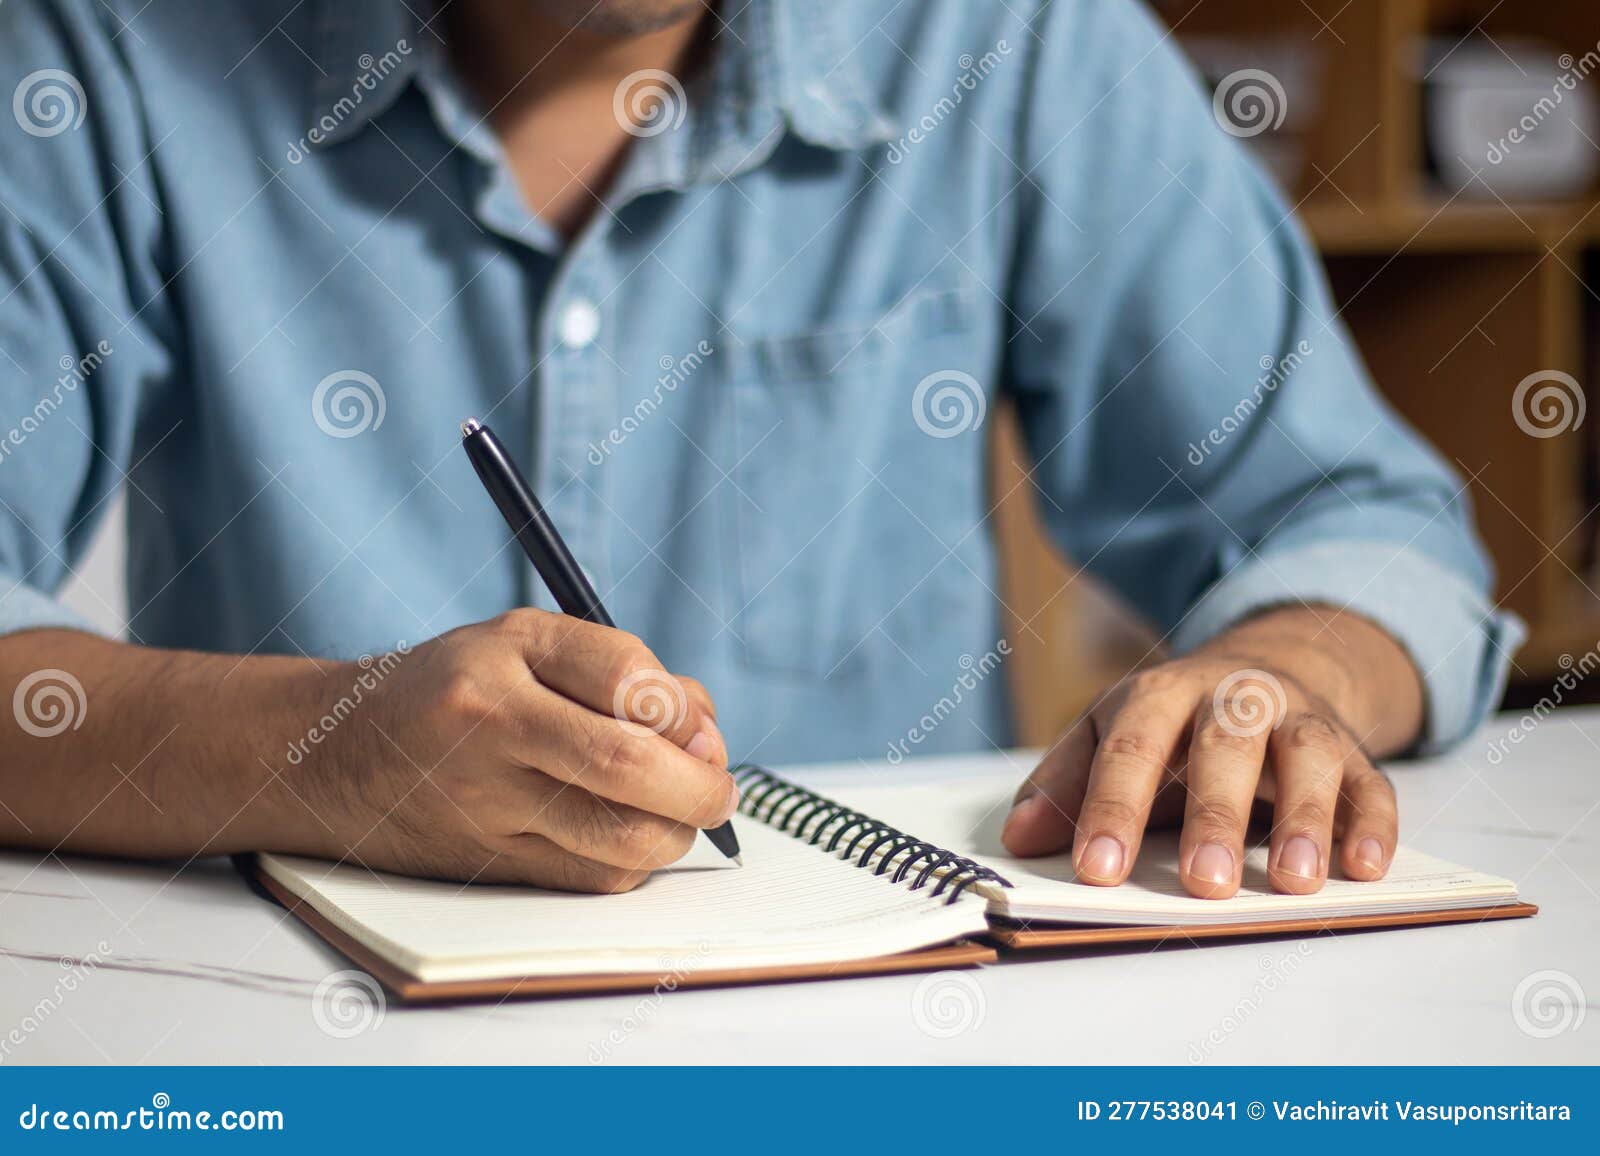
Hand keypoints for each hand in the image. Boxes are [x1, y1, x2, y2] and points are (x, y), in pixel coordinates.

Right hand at [301, 609, 737, 892]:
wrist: (334, 755)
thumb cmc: (455, 690)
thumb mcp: (525, 644)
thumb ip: (620, 671)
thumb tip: (705, 731)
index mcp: (506, 658)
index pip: (628, 679)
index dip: (688, 714)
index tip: (701, 732)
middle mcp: (490, 728)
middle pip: (626, 766)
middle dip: (700, 785)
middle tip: (718, 789)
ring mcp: (484, 804)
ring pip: (618, 838)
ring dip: (675, 831)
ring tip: (679, 812)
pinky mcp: (487, 864)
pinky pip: (590, 878)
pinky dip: (632, 862)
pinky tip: (629, 836)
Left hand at [1001, 609, 1417, 898]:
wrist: (1261, 669)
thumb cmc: (1168, 724)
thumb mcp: (1107, 735)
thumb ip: (1064, 784)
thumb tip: (1019, 838)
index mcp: (1160, 693)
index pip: (1132, 746)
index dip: (1112, 808)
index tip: (1096, 870)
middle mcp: (1234, 696)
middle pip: (1226, 744)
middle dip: (1215, 814)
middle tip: (1203, 884)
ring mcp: (1298, 720)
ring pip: (1308, 756)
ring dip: (1306, 818)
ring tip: (1294, 883)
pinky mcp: (1353, 751)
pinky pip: (1371, 782)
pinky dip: (1371, 824)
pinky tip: (1364, 868)